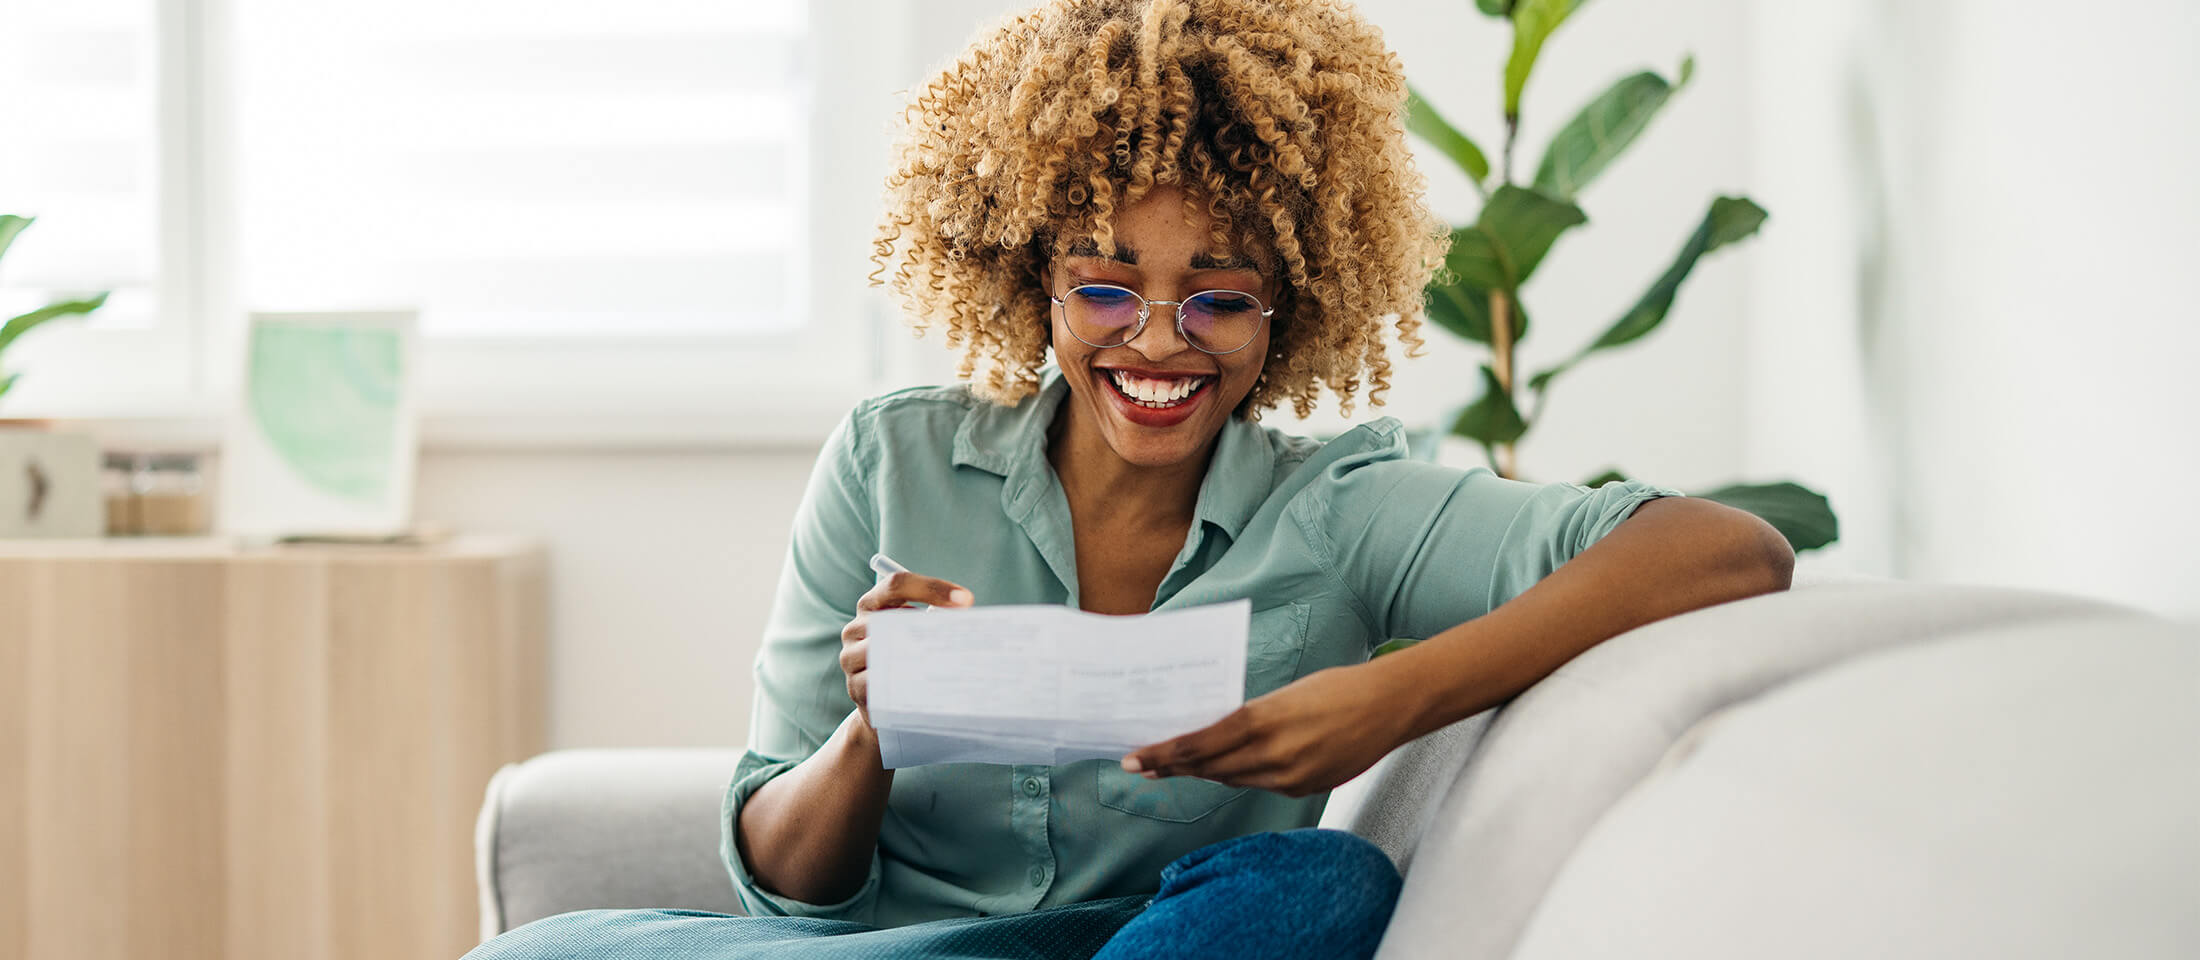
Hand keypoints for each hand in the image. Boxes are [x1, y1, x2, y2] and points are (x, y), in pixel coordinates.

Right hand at [839, 571, 973, 728]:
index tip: (965, 599)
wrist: (885, 703)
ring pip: (887, 650)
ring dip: (921, 654)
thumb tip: (965, 616)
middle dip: (932, 624)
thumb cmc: (906, 657)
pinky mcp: (856, 688)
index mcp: (872, 605)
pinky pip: (883, 682)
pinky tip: (931, 685)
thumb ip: (933, 618)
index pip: (897, 585)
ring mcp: (851, 658)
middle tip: (963, 633)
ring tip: (949, 661)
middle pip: (892, 617)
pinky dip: (910, 682)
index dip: (932, 588)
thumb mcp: (915, 632)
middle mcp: (856, 628)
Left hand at [1120, 661, 1415, 797]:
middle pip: (1210, 767)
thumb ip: (1250, 718)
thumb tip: (1215, 734)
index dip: (1166, 753)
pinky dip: (1239, 775)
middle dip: (1173, 767)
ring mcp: (1292, 777)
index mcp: (1265, 721)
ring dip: (1202, 773)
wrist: (1392, 706)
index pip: (1201, 743)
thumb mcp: (1284, 695)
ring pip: (1233, 779)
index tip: (1137, 757)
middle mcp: (1275, 755)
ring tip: (1171, 769)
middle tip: (1140, 766)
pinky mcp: (1306, 789)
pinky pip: (1261, 785)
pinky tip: (1222, 769)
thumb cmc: (1339, 687)